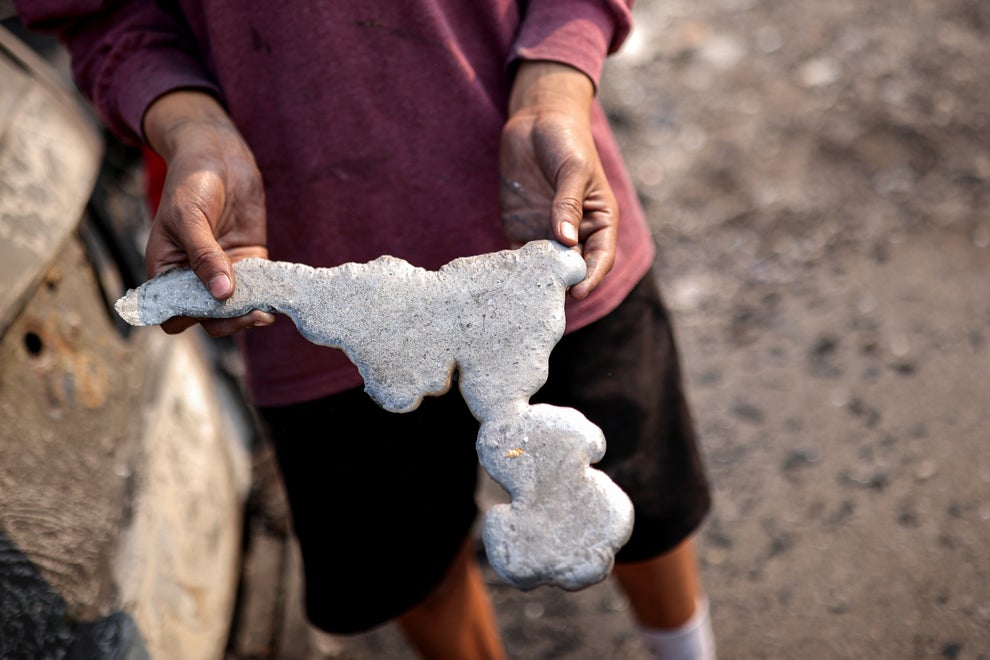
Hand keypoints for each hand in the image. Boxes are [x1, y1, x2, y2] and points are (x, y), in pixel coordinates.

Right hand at [142, 90, 272, 335]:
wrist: (219, 156)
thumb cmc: (191, 182)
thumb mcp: (189, 218)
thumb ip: (204, 256)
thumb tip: (221, 293)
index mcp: (167, 270)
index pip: (173, 312)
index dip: (189, 318)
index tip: (213, 309)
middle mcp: (194, 277)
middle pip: (209, 317)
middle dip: (229, 321)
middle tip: (252, 314)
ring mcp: (223, 271)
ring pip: (235, 307)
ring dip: (250, 313)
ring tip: (266, 312)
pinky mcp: (250, 261)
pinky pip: (258, 288)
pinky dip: (267, 295)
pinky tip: (278, 297)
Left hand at [499, 61, 618, 299]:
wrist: (536, 119)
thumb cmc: (566, 139)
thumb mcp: (573, 168)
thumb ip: (568, 203)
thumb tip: (566, 240)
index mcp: (599, 219)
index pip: (600, 256)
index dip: (591, 276)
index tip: (577, 291)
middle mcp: (576, 232)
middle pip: (572, 268)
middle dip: (562, 285)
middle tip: (546, 301)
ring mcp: (547, 232)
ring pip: (545, 267)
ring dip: (536, 281)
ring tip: (523, 296)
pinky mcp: (521, 229)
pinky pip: (519, 257)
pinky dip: (513, 270)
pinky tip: (503, 279)